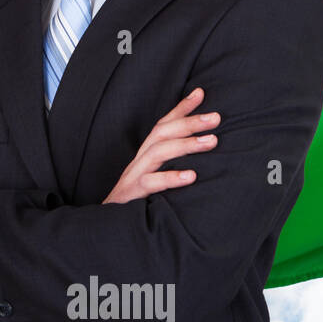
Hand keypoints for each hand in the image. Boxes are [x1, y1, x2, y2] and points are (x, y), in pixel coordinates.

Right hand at [103, 87, 218, 203]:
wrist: (106, 228)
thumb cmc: (137, 203)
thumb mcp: (155, 180)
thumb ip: (172, 165)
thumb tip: (201, 153)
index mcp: (145, 156)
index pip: (162, 125)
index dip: (180, 108)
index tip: (200, 93)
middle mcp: (139, 161)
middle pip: (161, 133)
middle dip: (189, 122)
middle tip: (216, 117)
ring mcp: (133, 177)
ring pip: (157, 153)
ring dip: (186, 144)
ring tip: (212, 141)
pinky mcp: (131, 195)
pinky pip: (149, 183)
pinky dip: (170, 178)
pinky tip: (191, 176)